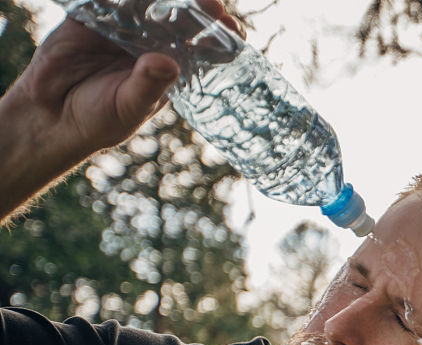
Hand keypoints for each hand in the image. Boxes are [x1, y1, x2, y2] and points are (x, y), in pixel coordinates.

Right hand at [15, 0, 244, 156]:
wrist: (52, 115)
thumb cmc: (99, 119)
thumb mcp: (128, 107)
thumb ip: (148, 86)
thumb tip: (169, 63)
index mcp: (171, 67)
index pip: (203, 48)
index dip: (220, 37)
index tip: (232, 29)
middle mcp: (152, 43)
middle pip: (181, 18)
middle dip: (198, 8)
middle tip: (212, 4)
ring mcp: (124, 27)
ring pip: (147, 2)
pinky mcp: (92, 15)